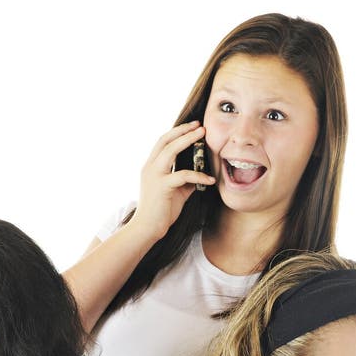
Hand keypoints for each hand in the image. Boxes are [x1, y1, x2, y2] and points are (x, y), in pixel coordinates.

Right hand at [130, 121, 215, 241]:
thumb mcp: (174, 193)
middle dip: (183, 130)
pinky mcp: (162, 187)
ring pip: (171, 150)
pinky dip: (198, 175)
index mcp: (150, 167)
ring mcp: (154, 176)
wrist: (146, 229)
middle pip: (165, 140)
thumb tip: (199, 176)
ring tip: (202, 135)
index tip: (192, 127)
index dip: (177, 132)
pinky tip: (210, 179)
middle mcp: (150, 168)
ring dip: (188, 140)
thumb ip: (184, 182)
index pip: (162, 142)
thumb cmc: (160, 212)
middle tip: (200, 125)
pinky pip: (183, 175)